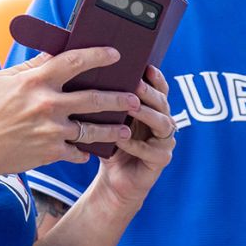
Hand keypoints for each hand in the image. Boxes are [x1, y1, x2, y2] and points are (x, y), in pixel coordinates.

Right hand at [0, 47, 143, 175]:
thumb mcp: (2, 80)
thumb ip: (31, 68)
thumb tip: (53, 53)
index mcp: (34, 81)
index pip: (73, 62)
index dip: (97, 56)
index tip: (115, 55)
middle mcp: (47, 104)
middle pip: (94, 98)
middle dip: (119, 99)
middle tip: (136, 99)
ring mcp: (51, 130)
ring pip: (93, 129)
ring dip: (113, 130)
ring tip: (125, 129)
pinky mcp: (52, 152)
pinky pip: (78, 152)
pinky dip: (83, 152)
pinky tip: (89, 151)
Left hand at [84, 66, 176, 208]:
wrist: (114, 178)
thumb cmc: (106, 143)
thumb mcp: (102, 116)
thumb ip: (99, 96)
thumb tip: (80, 67)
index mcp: (151, 108)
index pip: (158, 88)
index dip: (155, 78)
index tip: (146, 66)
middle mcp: (162, 122)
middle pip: (163, 102)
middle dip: (149, 92)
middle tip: (135, 84)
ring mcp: (164, 141)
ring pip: (163, 123)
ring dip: (147, 114)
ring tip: (131, 107)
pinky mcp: (161, 160)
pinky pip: (152, 150)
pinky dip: (135, 144)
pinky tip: (120, 139)